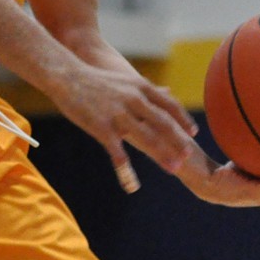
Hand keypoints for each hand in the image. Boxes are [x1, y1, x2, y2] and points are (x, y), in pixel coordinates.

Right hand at [48, 64, 197, 192]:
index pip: (169, 105)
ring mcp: (119, 114)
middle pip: (163, 123)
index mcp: (140, 87)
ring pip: (147, 138)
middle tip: (188, 157)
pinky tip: (132, 184)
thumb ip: (146, 89)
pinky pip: (118, 153)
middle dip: (177, 141)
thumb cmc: (95, 79)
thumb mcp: (125, 79)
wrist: (67, 76)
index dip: (182, 119)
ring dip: (162, 155)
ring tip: (173, 170)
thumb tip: (167, 91)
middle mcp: (134, 100)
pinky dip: (126, 170)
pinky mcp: (102, 127)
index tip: (193, 133)